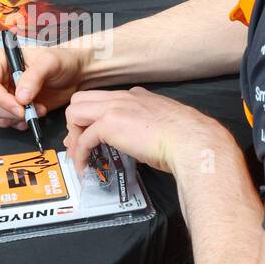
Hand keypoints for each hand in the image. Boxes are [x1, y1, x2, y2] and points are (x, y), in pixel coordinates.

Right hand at [0, 44, 88, 130]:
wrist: (75, 74)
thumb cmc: (62, 61)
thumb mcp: (50, 62)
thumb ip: (34, 77)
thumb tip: (20, 98)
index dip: (1, 99)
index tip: (20, 107)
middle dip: (11, 111)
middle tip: (32, 111)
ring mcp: (3, 93)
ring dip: (18, 118)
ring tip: (39, 109)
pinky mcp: (12, 106)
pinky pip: (7, 121)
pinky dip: (21, 122)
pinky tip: (35, 115)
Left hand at [62, 87, 226, 175]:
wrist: (192, 141)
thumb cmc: (186, 138)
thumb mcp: (164, 124)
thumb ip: (149, 125)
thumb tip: (140, 140)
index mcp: (137, 96)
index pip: (103, 98)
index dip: (91, 117)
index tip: (89, 135)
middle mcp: (123, 97)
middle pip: (81, 99)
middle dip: (75, 122)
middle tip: (79, 144)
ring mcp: (115, 108)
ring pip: (74, 112)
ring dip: (73, 135)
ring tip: (79, 156)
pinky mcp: (110, 125)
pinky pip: (82, 138)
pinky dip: (79, 154)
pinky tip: (84, 167)